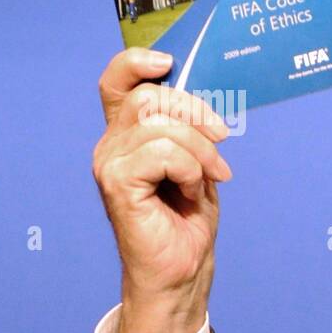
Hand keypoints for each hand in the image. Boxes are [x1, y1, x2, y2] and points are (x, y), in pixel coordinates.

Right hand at [91, 48, 232, 332]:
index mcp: (128, 134)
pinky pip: (163, 153)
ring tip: (210, 179)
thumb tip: (203, 103)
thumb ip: (189, 130)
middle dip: (197, 114)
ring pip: (163, 126)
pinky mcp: (116, 182)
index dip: (138, 62)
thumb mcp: (197, 164)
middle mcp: (112, 143)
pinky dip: (190, 170)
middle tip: (221, 143)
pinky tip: (192, 193)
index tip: (170, 62)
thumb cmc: (188, 221)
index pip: (118, 82)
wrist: (182, 269)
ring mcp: (109, 162)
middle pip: (151, 97)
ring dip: (200, 151)